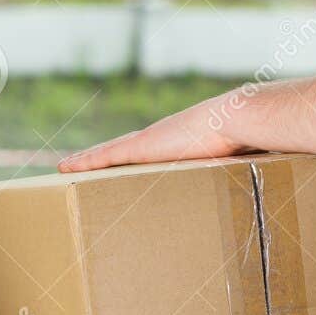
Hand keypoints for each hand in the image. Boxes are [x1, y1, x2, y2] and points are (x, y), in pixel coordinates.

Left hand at [60, 96, 247, 173]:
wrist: (234, 121)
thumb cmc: (241, 143)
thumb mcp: (232, 165)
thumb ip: (230, 174)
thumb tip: (250, 194)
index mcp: (175, 147)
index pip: (145, 153)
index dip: (127, 161)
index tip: (115, 168)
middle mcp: (156, 141)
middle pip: (119, 152)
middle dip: (99, 160)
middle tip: (78, 168)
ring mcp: (146, 142)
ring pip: (106, 154)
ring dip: (86, 162)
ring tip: (65, 170)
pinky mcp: (138, 147)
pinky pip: (103, 157)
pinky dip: (83, 162)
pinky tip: (65, 168)